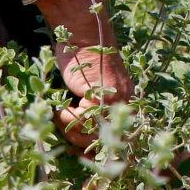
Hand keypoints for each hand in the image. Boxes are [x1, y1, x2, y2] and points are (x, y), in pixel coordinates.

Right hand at [36, 0, 133, 150]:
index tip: (82, 154)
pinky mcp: (100, 95)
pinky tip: (64, 106)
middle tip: (66, 134)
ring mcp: (115, 100)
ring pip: (90, 134)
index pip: (121, 139)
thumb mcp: (94, 91)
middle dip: (81, 143)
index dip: (101, 151)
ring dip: (71, 129)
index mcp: (128, 103)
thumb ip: (95, 113)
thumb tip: (84, 146)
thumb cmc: (84, 61)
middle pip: (103, 141)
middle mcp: (126, 103)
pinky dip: (67, 117)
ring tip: (62, 115)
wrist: (85, 35)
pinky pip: (80, 120)